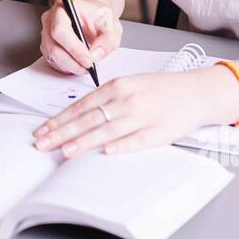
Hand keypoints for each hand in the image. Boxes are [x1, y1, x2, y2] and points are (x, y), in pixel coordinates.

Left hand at [32, 65, 238, 156]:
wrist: (196, 91)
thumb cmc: (159, 90)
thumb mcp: (129, 85)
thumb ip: (105, 100)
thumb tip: (76, 117)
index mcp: (118, 86)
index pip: (81, 106)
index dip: (60, 119)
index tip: (42, 130)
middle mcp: (128, 99)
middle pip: (89, 118)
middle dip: (62, 132)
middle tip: (42, 144)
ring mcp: (144, 115)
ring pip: (108, 130)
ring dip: (84, 141)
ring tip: (65, 151)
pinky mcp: (160, 131)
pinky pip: (137, 140)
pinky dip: (122, 146)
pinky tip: (106, 153)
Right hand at [39, 0, 121, 74]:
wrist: (94, 16)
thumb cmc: (100, 17)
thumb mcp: (112, 26)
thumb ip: (108, 40)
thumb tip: (95, 55)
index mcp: (63, 9)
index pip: (61, 30)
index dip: (74, 48)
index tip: (88, 61)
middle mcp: (50, 20)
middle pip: (53, 47)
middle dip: (72, 62)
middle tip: (89, 68)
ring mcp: (46, 34)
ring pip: (53, 57)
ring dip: (71, 66)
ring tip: (87, 66)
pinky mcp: (47, 47)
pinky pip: (53, 62)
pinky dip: (67, 68)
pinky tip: (79, 64)